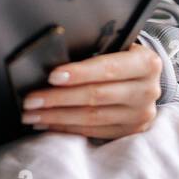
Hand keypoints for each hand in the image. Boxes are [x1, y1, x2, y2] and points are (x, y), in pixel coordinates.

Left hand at [20, 42, 162, 138]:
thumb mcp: (116, 47)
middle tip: (31, 100)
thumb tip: (53, 64)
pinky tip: (47, 123)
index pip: (108, 69)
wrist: (144, 78)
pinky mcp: (130, 131)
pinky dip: (66, 128)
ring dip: (57, 116)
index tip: (52, 77)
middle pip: (97, 96)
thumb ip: (94, 53)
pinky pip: (92, 131)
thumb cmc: (121, 57)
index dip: (79, 73)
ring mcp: (140, 115)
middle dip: (58, 98)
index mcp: (147, 63)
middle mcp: (147, 91)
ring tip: (32, 114)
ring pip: (92, 117)